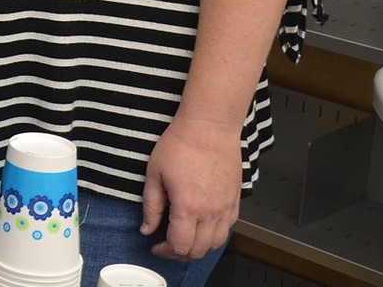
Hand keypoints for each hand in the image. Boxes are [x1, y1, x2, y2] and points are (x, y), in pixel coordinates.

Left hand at [141, 116, 240, 260]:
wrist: (209, 128)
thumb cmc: (182, 144)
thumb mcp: (154, 174)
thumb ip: (151, 206)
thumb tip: (147, 228)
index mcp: (188, 207)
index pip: (179, 245)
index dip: (165, 251)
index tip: (156, 246)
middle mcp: (210, 212)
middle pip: (199, 250)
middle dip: (180, 254)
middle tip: (167, 246)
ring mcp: (226, 207)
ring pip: (216, 243)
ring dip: (199, 248)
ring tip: (185, 240)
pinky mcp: (235, 200)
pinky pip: (228, 228)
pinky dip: (215, 235)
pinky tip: (203, 228)